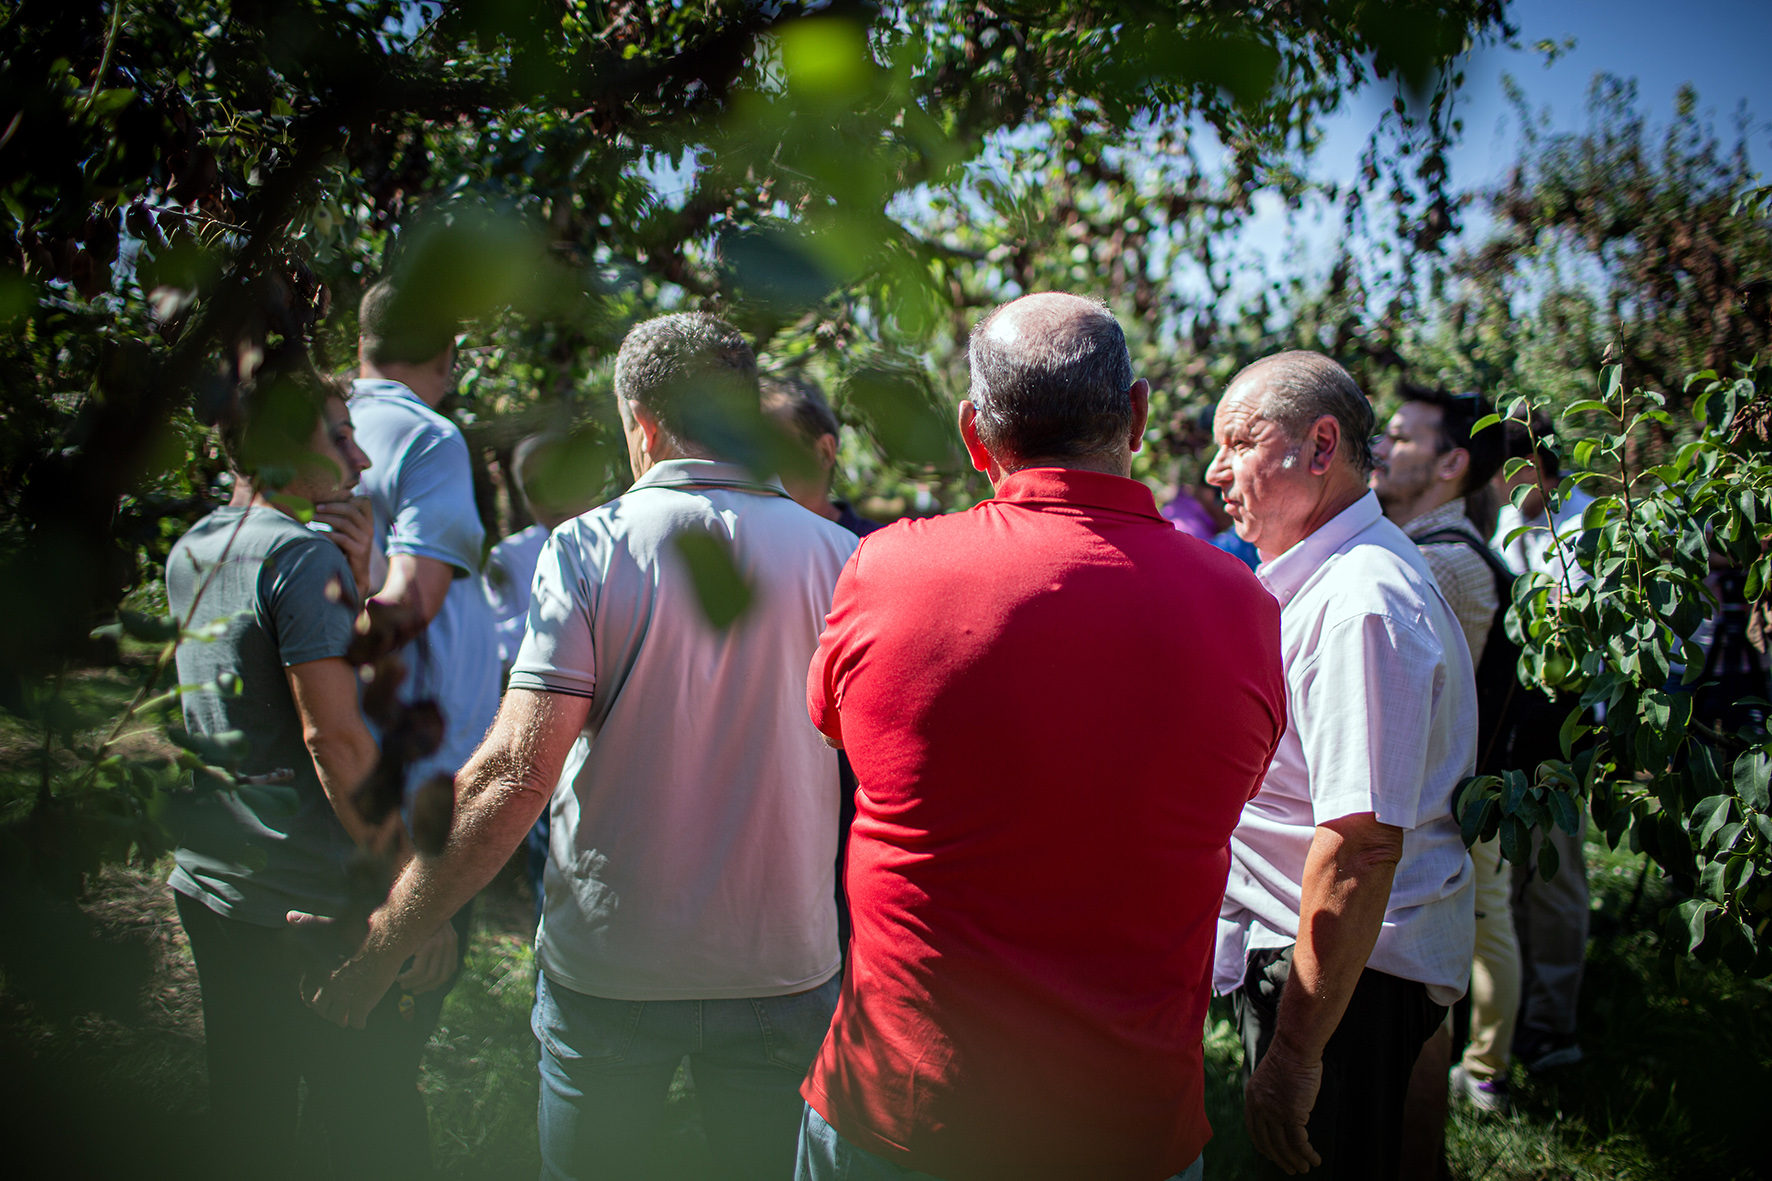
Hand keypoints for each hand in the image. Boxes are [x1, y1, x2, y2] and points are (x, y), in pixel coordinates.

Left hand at [288, 910, 401, 1028]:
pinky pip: (356, 1021)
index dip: (312, 999)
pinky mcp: (362, 1004)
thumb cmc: (357, 932)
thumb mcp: (328, 927)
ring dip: (341, 1019)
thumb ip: (307, 923)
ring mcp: (345, 998)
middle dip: (327, 1011)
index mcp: (318, 972)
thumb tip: (288, 916)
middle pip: (322, 1007)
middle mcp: (329, 987)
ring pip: (338, 1017)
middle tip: (333, 1014)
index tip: (316, 1002)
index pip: (307, 993)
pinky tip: (361, 1023)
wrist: (383, 942)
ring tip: (346, 1020)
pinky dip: (358, 1023)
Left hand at [313, 496, 374, 600]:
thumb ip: (342, 518)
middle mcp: (369, 529)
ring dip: (326, 519)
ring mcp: (365, 540)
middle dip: (332, 507)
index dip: (348, 498)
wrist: (356, 574)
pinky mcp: (360, 551)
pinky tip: (317, 533)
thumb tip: (322, 504)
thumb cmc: (346, 550)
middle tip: (316, 508)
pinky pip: (341, 538)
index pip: (364, 502)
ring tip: (313, 518)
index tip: (330, 499)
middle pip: (351, 510)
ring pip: (345, 523)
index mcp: (368, 522)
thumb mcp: (347, 532)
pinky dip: (327, 534)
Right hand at [395, 920, 458, 993]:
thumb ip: (430, 944)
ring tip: (402, 983)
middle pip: (440, 976)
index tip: (423, 988)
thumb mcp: (427, 928)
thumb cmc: (416, 913)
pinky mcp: (429, 944)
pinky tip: (399, 978)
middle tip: (410, 989)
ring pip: (429, 975)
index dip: (436, 983)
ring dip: (413, 984)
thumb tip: (422, 968)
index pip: (449, 970)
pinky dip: (408, 978)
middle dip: (424, 987)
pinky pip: (418, 970)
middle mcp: (449, 942)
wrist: (416, 895)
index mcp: (452, 940)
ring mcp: (441, 943)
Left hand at [1244, 1039, 1323, 1174]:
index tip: (1271, 1155)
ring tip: (1303, 1168)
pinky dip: (1307, 1154)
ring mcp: (1274, 1112)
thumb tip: (1279, 1113)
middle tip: (1289, 1168)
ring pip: (1283, 1146)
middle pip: (1268, 1142)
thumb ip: (1270, 1097)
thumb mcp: (1270, 1079)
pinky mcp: (1292, 1114)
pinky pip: (1299, 1142)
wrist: (1295, 1048)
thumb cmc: (1289, 1059)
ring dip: (1294, 1160)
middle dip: (1279, 1159)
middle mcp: (1260, 1107)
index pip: (1254, 1130)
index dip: (1263, 1146)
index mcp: (1252, 1098)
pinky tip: (1314, 1159)